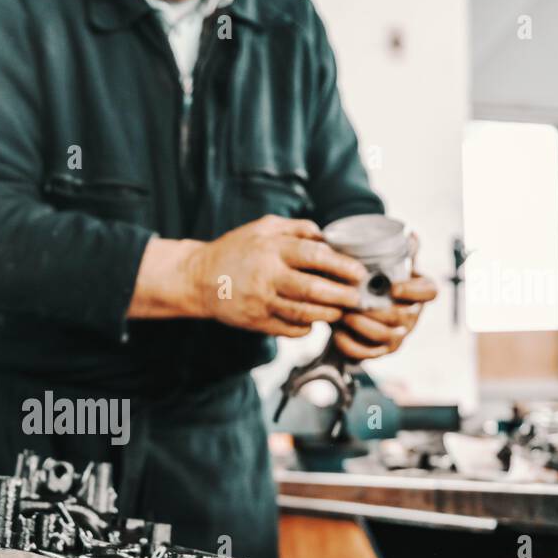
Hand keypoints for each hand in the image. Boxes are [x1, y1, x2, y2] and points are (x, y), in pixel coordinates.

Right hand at [184, 216, 365, 336]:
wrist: (197, 278)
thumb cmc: (235, 249)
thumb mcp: (263, 227)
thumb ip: (297, 228)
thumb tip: (328, 237)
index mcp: (272, 249)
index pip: (315, 256)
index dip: (342, 265)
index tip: (360, 272)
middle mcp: (268, 275)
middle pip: (314, 289)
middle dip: (343, 295)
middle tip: (359, 297)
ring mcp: (261, 301)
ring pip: (304, 313)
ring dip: (328, 314)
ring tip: (341, 310)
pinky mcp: (256, 322)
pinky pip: (289, 330)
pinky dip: (306, 328)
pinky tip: (314, 322)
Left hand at [333, 235, 436, 359]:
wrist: (353, 302)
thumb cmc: (373, 278)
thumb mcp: (385, 260)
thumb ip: (397, 247)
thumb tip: (408, 234)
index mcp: (418, 291)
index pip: (429, 292)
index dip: (414, 291)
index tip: (393, 287)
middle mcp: (412, 315)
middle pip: (403, 317)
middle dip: (379, 311)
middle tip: (355, 302)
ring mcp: (398, 335)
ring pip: (387, 336)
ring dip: (364, 327)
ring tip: (344, 316)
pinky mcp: (379, 350)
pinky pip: (368, 353)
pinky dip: (351, 345)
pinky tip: (337, 334)